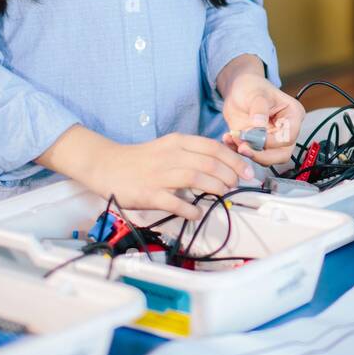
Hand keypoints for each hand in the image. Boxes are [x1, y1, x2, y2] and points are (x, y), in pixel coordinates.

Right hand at [89, 132, 256, 220]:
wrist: (106, 165)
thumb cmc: (141, 159)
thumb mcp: (169, 147)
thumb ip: (193, 153)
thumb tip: (222, 165)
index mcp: (178, 142)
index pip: (214, 148)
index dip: (235, 160)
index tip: (247, 172)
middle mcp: (171, 156)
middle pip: (210, 164)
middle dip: (230, 176)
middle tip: (236, 186)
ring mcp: (160, 175)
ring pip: (197, 179)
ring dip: (216, 189)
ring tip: (222, 195)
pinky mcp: (149, 193)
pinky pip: (175, 202)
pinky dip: (191, 208)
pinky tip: (198, 212)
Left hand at [218, 69, 304, 165]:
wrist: (238, 91)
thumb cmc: (251, 87)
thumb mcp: (255, 93)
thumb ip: (259, 109)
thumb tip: (259, 125)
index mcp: (292, 115)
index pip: (288, 137)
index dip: (272, 142)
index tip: (254, 136)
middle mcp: (285, 131)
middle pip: (281, 154)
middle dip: (261, 155)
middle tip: (242, 148)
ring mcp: (271, 140)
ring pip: (266, 159)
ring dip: (247, 152)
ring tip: (232, 137)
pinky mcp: (257, 145)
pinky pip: (250, 155)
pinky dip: (237, 150)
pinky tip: (228, 138)